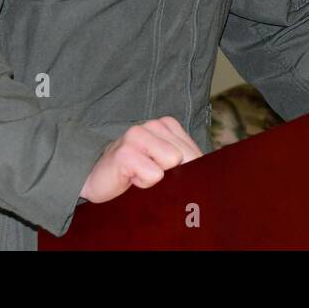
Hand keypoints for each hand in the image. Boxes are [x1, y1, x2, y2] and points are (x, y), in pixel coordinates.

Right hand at [79, 117, 202, 203]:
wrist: (98, 178)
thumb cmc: (136, 172)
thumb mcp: (166, 165)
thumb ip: (187, 162)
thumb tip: (209, 174)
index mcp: (168, 125)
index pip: (196, 152)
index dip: (188, 171)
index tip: (167, 173)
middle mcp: (154, 125)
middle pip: (187, 157)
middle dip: (172, 174)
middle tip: (150, 173)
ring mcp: (138, 134)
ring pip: (172, 162)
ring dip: (156, 178)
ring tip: (139, 173)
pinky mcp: (126, 152)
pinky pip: (153, 175)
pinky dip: (143, 183)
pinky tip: (130, 177)